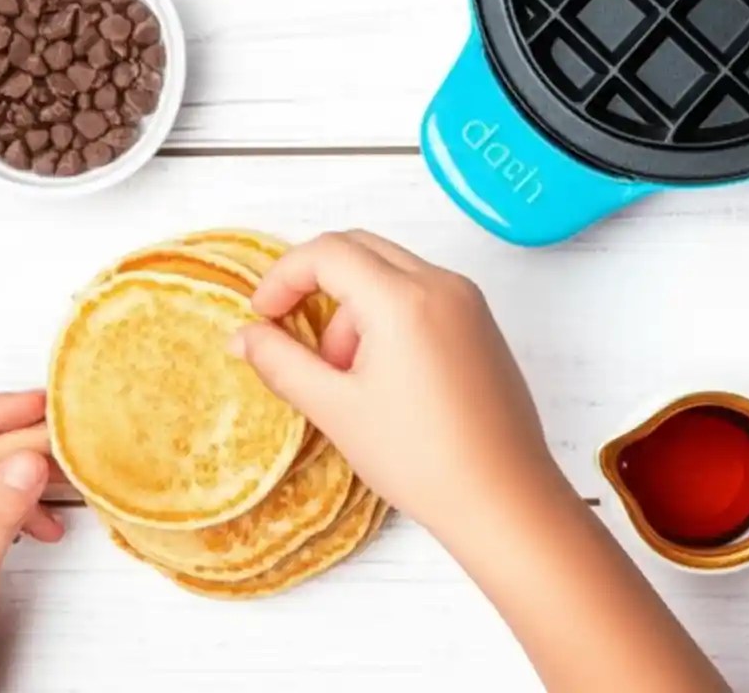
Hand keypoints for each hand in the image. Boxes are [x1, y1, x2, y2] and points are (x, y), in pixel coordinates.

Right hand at [233, 233, 727, 690]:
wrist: (505, 499)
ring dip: (352, 308)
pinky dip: (386, 318)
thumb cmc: (423, 459)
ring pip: (390, 273)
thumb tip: (244, 336)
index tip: (262, 317)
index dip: (283, 277)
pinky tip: (380, 378)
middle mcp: (442, 285)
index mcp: (403, 298)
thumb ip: (282, 362)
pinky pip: (421, 295)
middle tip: (291, 334)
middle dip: (316, 285)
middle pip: (360, 249)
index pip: (328, 252)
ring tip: (344, 378)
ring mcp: (469, 302)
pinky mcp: (481, 326)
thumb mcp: (336, 409)